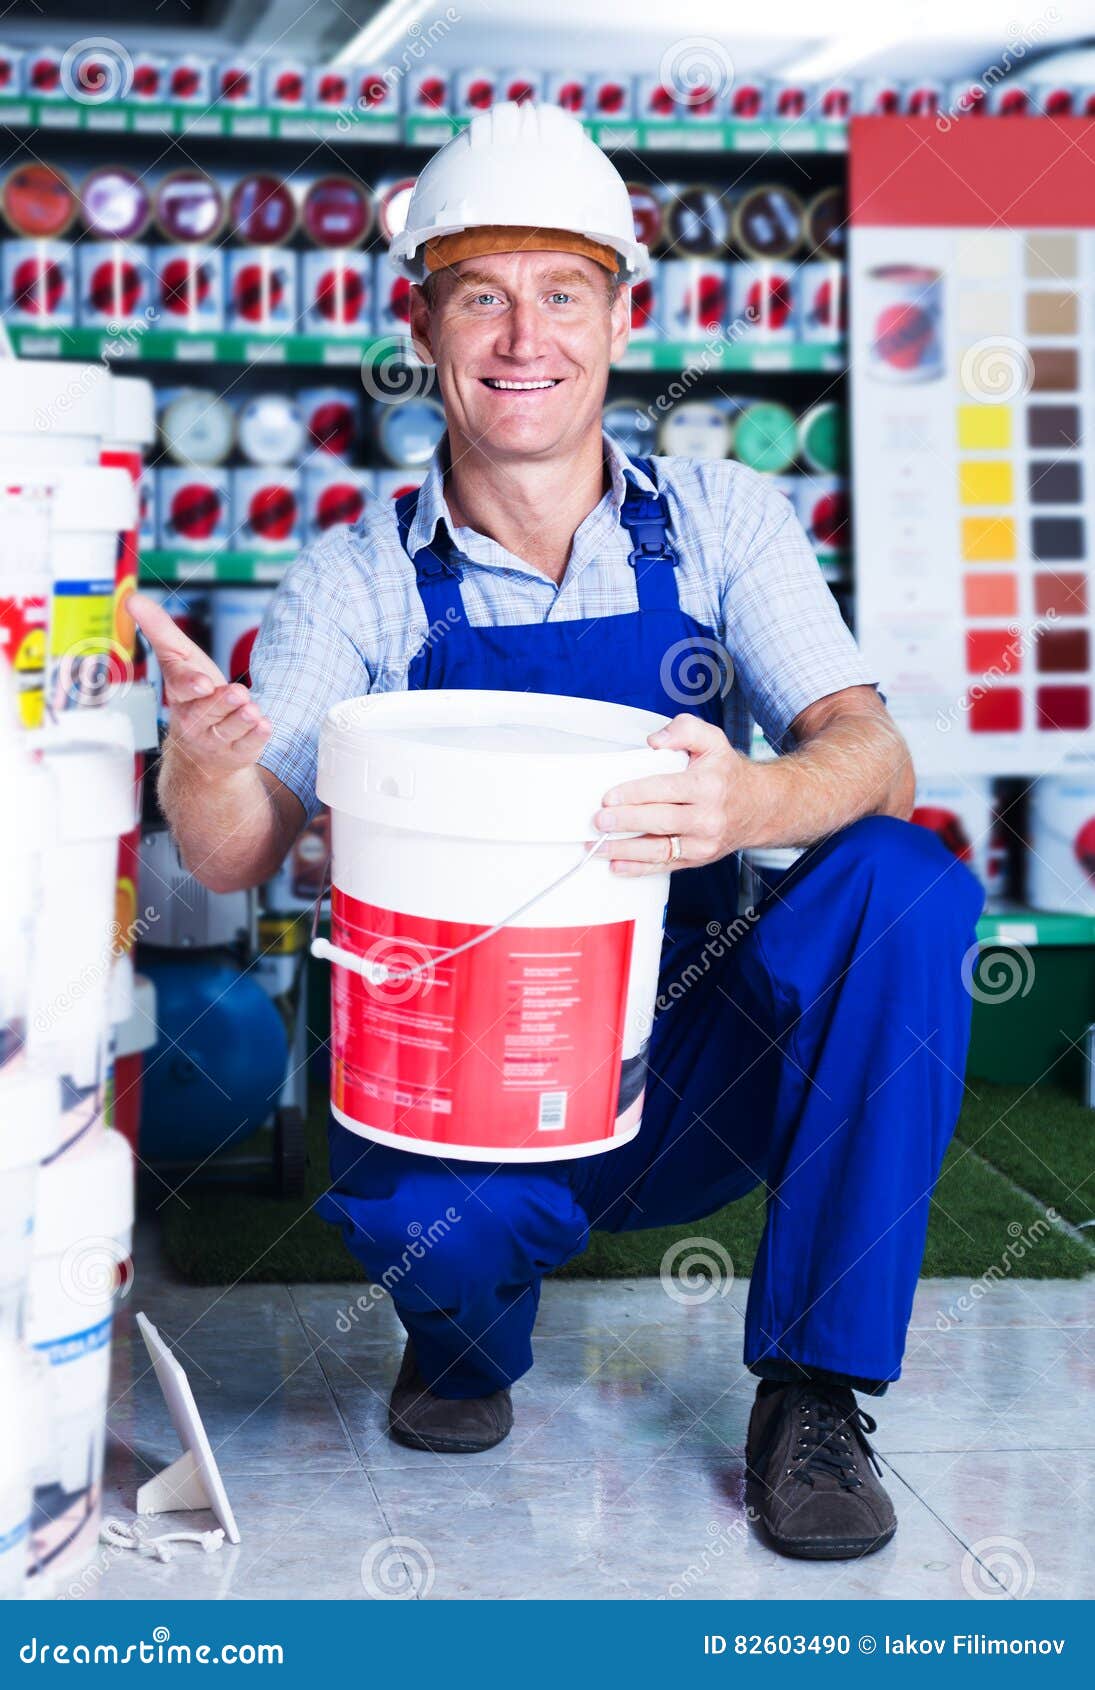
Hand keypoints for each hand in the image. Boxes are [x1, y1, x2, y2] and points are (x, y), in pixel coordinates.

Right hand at [128, 590, 272, 777]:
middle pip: (208, 710)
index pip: (181, 687)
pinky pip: (248, 744)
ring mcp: (216, 738)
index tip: (202, 683)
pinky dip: (256, 736)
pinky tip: (263, 725)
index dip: (191, 685)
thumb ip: (159, 629)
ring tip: (251, 709)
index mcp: (179, 693)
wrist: (203, 748)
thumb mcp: (178, 657)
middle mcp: (195, 719)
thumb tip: (131, 598)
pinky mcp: (238, 751)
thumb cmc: (193, 693)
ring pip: (228, 728)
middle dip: (222, 702)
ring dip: (241, 719)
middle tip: (238, 693)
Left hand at [593, 713, 754, 875]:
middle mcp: (707, 817)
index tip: (610, 797)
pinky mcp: (697, 859)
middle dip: (626, 822)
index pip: (666, 790)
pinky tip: (617, 866)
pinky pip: (665, 866)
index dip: (635, 794)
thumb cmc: (727, 774)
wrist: (760, 807)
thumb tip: (655, 741)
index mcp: (708, 786)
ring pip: (659, 850)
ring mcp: (702, 843)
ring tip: (598, 846)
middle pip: (660, 821)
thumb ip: (684, 730)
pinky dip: (639, 869)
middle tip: (599, 821)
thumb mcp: (713, 740)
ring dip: (625, 851)